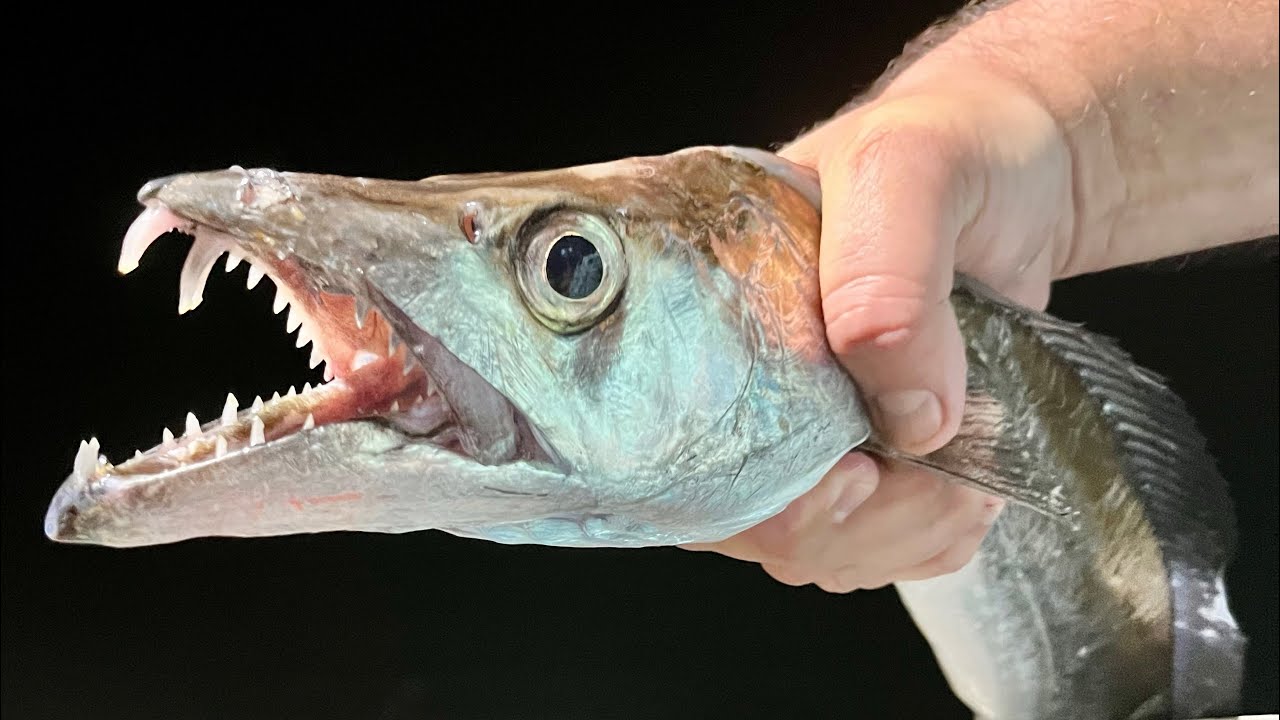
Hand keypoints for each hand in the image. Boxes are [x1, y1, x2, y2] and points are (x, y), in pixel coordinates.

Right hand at [685, 66, 1076, 590]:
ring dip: (903, 532)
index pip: (678, 456)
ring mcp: (794, 429)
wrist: (1015, 166)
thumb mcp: (911, 168)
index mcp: (702, 314)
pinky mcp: (855, 459)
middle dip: (854, 525)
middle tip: (941, 463)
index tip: (853, 473)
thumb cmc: (949, 148)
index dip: (760, 498)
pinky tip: (963, 482)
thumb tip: (905, 414)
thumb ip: (889, 271)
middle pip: (750, 525)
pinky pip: (872, 549)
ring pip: (813, 551)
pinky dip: (929, 537)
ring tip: (965, 463)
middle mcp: (732, 383)